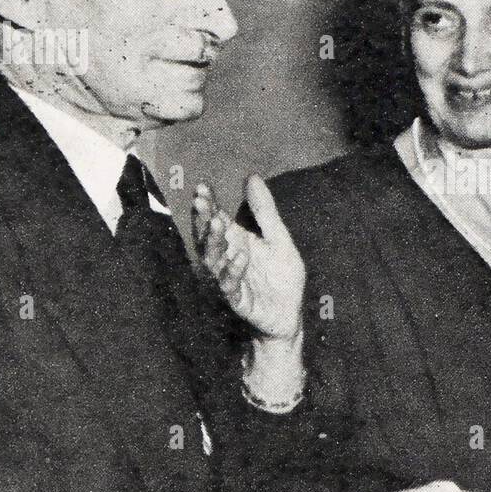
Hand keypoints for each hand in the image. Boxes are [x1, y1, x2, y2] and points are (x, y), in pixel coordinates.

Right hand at [192, 176, 304, 340]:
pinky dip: (233, 271)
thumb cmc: (281, 277)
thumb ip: (265, 211)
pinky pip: (229, 286)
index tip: (202, 187)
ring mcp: (229, 280)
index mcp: (235, 241)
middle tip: (201, 202)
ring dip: (214, 243)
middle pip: (209, 237)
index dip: (208, 204)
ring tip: (218, 224)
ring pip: (213, 261)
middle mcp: (227, 258)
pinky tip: (240, 256)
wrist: (289, 314)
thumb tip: (252, 176)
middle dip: (204, 220)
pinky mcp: (237, 300)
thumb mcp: (278, 238)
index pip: (216, 219)